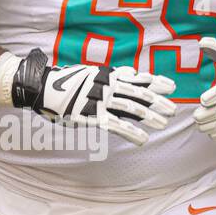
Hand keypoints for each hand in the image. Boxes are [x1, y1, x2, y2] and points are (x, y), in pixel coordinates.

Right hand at [13, 49, 176, 144]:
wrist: (42, 87)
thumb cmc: (67, 83)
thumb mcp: (91, 74)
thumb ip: (112, 77)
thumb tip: (132, 75)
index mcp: (108, 75)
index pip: (137, 78)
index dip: (156, 82)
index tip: (172, 86)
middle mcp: (107, 86)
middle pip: (138, 93)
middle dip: (157, 101)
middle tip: (173, 109)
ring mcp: (99, 100)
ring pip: (131, 108)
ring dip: (149, 117)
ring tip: (163, 124)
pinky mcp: (91, 115)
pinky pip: (116, 125)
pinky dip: (131, 132)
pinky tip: (143, 140)